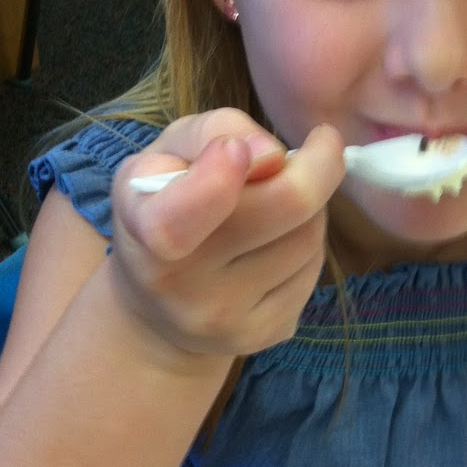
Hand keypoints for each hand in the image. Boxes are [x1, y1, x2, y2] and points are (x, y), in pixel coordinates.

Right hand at [109, 110, 344, 362]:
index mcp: (145, 232)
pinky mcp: (265, 335)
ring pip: (309, 236)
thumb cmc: (163, 205)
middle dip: (316, 165)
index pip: (181, 217)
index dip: (218, 177)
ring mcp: (227, 318)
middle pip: (287, 206)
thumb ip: (214, 132)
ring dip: (309, 207)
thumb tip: (272, 154)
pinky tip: (277, 242)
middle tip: (320, 144)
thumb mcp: (167, 152)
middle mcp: (182, 287)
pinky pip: (313, 270)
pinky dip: (306, 242)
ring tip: (278, 203)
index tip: (237, 150)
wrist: (156, 309)